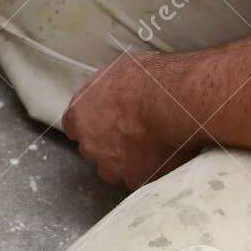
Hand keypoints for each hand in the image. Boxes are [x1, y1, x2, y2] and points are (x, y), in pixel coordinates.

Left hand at [62, 53, 201, 188]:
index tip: (105, 121)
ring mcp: (112, 166)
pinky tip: (165, 157)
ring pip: (114, 169)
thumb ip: (109, 88)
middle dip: (110, 144)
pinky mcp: (137, 180)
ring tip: (151, 147)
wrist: (176, 104)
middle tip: (134, 132)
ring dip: (127, 162)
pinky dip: (150, 171)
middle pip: (94, 150)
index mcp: (80, 116)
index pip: (74, 126)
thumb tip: (117, 88)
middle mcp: (91, 145)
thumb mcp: (120, 70)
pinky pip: (141, 180)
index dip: (92, 124)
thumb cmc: (151, 82)